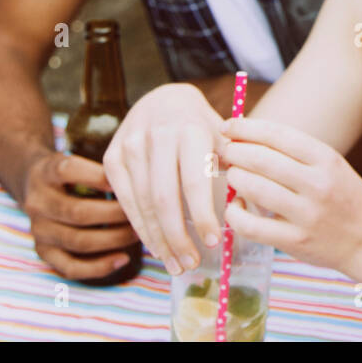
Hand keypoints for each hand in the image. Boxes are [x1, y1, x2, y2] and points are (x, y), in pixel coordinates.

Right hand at [21, 151, 140, 280]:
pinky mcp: (43, 251)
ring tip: (140, 233)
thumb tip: (149, 176)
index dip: (100, 177)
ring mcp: (38, 230)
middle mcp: (37, 202)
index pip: (70, 171)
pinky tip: (123, 258)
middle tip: (147, 212)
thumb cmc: (74, 170)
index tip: (131, 178)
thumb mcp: (81, 157)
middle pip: (79, 212)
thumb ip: (106, 166)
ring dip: (114, 239)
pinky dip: (99, 266)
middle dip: (117, 215)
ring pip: (78, 241)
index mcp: (46, 172)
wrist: (35, 183)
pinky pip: (71, 267)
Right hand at [103, 83, 224, 274]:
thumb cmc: (202, 126)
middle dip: (178, 236)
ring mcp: (129, 147)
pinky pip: (127, 201)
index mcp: (189, 130)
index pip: (193, 181)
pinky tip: (157, 246)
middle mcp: (155, 137)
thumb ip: (237, 165)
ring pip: (143, 204)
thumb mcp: (223, 136)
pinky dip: (142, 228)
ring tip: (177, 264)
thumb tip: (249, 206)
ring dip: (160, 240)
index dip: (203, 214)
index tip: (213, 241)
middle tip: (192, 263)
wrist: (162, 99)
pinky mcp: (112, 158)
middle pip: (164, 199)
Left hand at [218, 118, 361, 285]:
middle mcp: (318, 184)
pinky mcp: (295, 241)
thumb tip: (248, 136)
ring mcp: (307, 214)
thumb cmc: (344, 197)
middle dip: (235, 152)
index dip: (247, 128)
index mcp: (326, 159)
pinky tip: (236, 206)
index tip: (228, 126)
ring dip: (235, 178)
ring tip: (233, 174)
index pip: (278, 135)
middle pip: (262, 160)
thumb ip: (295, 153)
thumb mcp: (330, 165)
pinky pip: (252, 225)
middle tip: (225, 151)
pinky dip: (235, 213)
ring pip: (255, 189)